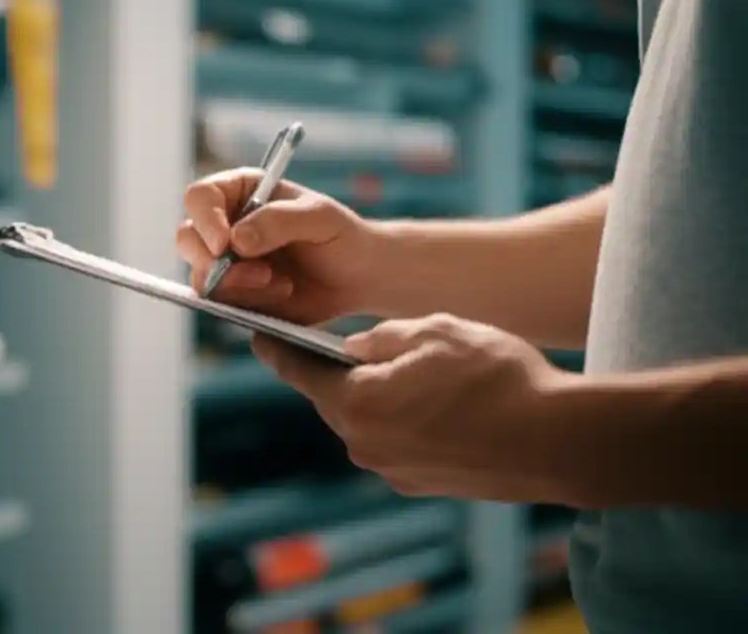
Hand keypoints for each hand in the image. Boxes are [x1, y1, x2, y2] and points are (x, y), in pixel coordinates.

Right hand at [176, 168, 386, 323]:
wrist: (358, 277)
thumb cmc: (341, 236)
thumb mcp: (319, 217)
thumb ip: (278, 221)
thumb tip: (236, 240)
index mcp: (241, 192)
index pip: (200, 197)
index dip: (205, 220)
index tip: (225, 244)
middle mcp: (225, 224)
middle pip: (188, 238)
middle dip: (213, 262)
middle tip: (258, 274)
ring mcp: (226, 261)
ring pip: (201, 276)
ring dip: (238, 286)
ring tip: (281, 283)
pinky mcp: (234, 293)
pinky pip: (221, 302)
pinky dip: (250, 302)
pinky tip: (282, 293)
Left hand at [252, 313, 574, 501]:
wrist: (558, 441)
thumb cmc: (497, 377)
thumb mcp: (435, 332)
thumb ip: (383, 337)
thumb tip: (354, 349)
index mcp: (356, 403)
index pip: (297, 371)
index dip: (276, 349)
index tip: (258, 335)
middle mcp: (363, 444)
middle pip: (335, 400)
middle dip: (343, 373)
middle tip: (351, 345)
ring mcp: (391, 470)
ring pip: (368, 422)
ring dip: (380, 398)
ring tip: (414, 372)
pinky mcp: (420, 484)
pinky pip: (397, 444)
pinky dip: (405, 422)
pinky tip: (438, 405)